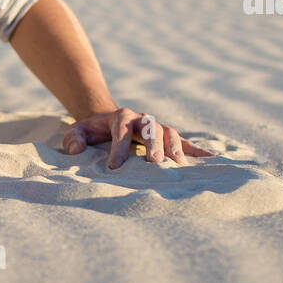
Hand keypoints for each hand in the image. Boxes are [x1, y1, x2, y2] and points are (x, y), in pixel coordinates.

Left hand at [61, 107, 215, 168]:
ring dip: (175, 148)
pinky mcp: (166, 136)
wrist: (107, 122)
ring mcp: (157, 127)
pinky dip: (196, 150)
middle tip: (155, 163)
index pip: (121, 131)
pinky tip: (210, 160)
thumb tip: (76, 150)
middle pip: (151, 130)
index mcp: (120, 117)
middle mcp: (142, 119)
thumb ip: (73, 139)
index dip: (118, 148)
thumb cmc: (91, 131)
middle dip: (153, 146)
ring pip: (170, 133)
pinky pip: (184, 141)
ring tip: (179, 165)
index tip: (114, 166)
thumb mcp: (76, 132)